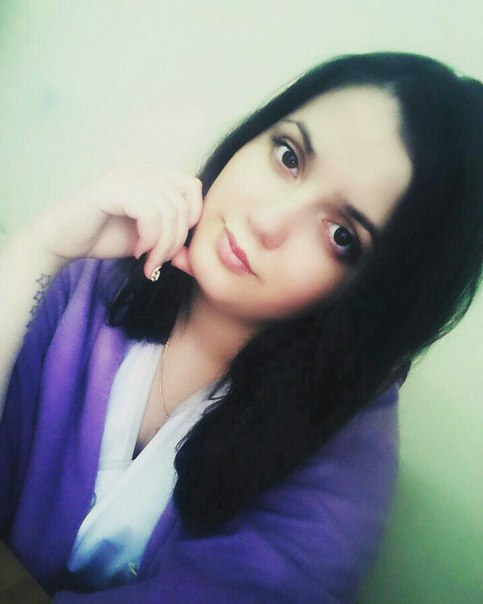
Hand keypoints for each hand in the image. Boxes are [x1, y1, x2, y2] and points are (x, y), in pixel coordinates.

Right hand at [31, 162, 203, 277]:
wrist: (63, 241)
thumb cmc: (103, 237)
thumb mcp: (148, 239)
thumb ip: (171, 239)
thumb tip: (194, 256)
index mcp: (151, 176)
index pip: (192, 187)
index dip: (192, 217)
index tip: (173, 244)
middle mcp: (140, 169)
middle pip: (182, 203)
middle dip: (175, 241)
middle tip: (158, 261)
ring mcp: (126, 175)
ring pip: (169, 210)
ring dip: (162, 245)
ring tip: (148, 260)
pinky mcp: (113, 187)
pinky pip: (150, 212)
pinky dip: (150, 238)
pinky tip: (137, 250)